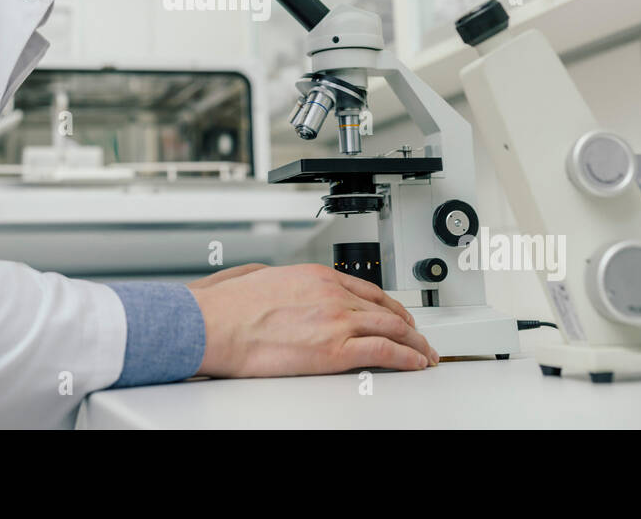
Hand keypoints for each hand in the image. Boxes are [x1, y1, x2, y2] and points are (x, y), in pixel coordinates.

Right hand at [188, 262, 437, 376]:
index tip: (399, 316)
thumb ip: (284, 282)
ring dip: (415, 344)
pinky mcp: (334, 351)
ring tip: (425, 355)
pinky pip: (384, 353)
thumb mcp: (262, 277)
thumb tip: (283, 287)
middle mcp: (333, 294)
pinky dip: (406, 358)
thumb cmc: (228, 307)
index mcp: (317, 275)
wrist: (215, 324)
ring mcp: (336, 321)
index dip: (390, 306)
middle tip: (421, 339)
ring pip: (392, 330)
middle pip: (386, 310)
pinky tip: (415, 364)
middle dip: (409, 327)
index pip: (368, 290)